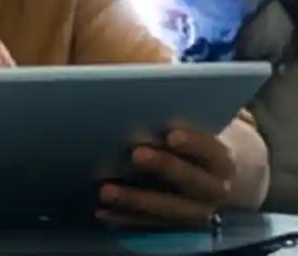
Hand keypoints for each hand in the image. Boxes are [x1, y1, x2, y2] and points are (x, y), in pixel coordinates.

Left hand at [97, 128, 234, 229]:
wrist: (214, 179)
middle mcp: (214, 190)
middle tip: (135, 153)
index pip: (211, 150)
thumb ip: (181, 119)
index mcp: (222, 161)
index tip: (172, 135)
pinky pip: (149, 225)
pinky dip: (124, 219)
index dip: (194, 143)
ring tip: (106, 190)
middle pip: (192, 181)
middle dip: (164, 166)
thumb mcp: (197, 130)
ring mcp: (195, 211)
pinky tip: (101, 211)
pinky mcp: (175, 227)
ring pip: (168, 209)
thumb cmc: (193, 144)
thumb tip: (153, 97)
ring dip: (136, 200)